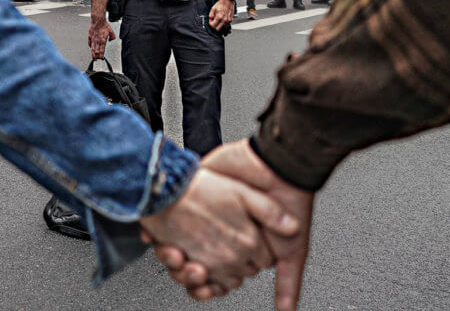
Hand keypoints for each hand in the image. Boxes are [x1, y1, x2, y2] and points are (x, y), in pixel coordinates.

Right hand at [88, 18, 114, 58]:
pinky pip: (89, 43)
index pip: (102, 49)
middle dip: (97, 56)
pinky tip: (91, 49)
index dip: (102, 55)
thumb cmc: (104, 25)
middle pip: (96, 51)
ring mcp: (93, 39)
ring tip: (93, 57)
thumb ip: (112, 37)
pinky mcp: (89, 36)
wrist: (97, 20)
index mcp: (103, 40)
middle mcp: (97, 41)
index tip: (102, 58)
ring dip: (93, 54)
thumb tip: (111, 40)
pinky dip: (90, 47)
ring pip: (92, 48)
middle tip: (97, 59)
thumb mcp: (111, 31)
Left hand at [153, 140, 314, 309]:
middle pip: (193, 262)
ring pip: (176, 242)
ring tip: (176, 252)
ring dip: (170, 253)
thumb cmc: (290, 203)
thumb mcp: (293, 251)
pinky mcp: (197, 188)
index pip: (217, 276)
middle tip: (191, 266)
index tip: (204, 284)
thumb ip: (287, 285)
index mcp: (242, 246)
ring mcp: (207, 211)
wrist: (279, 163)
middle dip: (186, 270)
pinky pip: (169, 209)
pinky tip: (156, 233)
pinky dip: (157, 225)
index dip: (207, 285)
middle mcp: (223, 230)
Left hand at [208, 0, 233, 30]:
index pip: (213, 25)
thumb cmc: (221, 3)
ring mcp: (228, 20)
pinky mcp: (230, 19)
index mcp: (219, 17)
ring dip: (220, 23)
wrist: (228, 1)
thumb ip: (210, 15)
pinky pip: (226, 23)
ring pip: (222, 26)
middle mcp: (224, 19)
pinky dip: (224, 21)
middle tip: (214, 21)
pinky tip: (223, 17)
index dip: (210, 23)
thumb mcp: (213, 8)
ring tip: (219, 17)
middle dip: (215, 25)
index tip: (211, 21)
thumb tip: (210, 19)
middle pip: (218, 28)